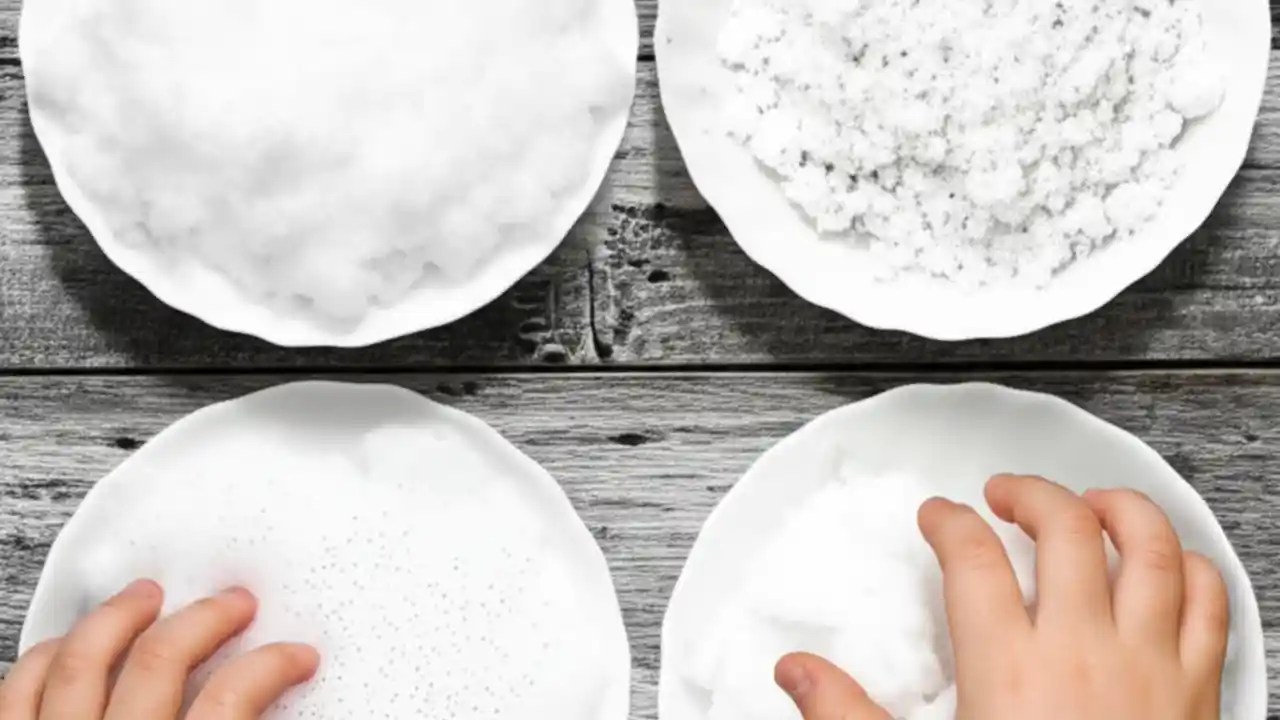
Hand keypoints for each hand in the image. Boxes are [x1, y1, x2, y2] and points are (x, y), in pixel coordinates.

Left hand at [1, 581, 318, 719]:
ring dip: (120, 618)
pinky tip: (67, 644)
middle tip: (234, 603)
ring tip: (148, 595)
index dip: (273, 665)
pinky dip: (43, 659)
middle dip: (205, 619)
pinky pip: (15, 692)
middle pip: (159, 658)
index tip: (295, 656)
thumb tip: (285, 711)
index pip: (233, 697)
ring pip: (79, 661)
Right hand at [775, 474, 1229, 719]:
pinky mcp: (1199, 691)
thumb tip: (798, 673)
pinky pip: (1213, 603)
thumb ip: (848, 715)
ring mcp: (1150, 665)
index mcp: (1009, 667)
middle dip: (1030, 493)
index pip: (972, 558)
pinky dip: (1193, 566)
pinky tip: (1169, 562)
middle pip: (1065, 528)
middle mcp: (1084, 651)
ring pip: (1151, 548)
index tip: (939, 517)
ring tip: (1089, 504)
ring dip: (1118, 509)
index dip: (949, 521)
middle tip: (1005, 495)